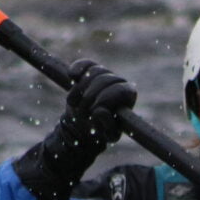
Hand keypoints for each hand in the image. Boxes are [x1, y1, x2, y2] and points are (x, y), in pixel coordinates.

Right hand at [33, 60, 137, 183]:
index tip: (93, 111)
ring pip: (93, 72)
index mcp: (128, 95)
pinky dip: (78, 68)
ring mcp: (104, 73)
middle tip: (81, 113)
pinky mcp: (90, 69)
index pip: (120, 89)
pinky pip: (85, 64)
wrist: (84, 125)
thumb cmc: (101, 131)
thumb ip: (107, 126)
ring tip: (74, 104)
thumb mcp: (107, 134)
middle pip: (104, 80)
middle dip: (89, 97)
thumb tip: (100, 112)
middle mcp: (118, 81)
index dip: (105, 98)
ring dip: (79, 89)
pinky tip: (72, 76)